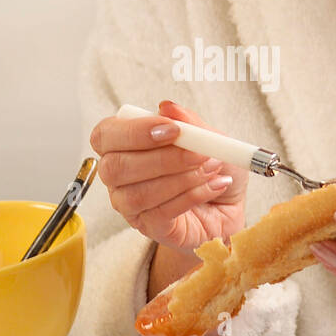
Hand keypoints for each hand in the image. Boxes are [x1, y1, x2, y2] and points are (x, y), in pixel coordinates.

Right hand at [89, 100, 248, 252]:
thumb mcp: (210, 139)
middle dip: (161, 158)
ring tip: (211, 169)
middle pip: (114, 167)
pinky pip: (161, 213)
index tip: (172, 129)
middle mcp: (119, 177)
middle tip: (198, 153)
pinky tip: (213, 186)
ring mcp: (130, 206)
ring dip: (181, 179)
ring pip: (138, 193)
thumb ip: (189, 123)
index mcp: (123, 145)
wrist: (230, 206)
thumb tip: (168, 106)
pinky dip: (192, 196)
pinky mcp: (150, 228)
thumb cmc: (212, 169)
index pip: (105, 136)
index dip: (134, 131)